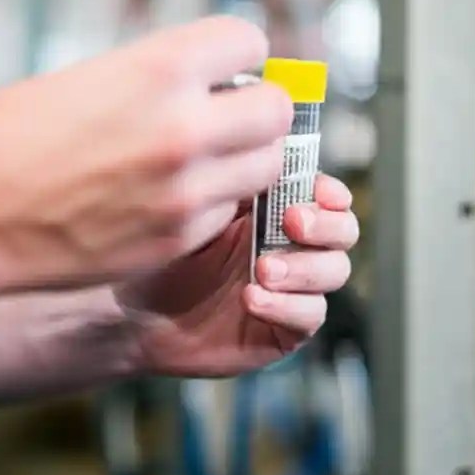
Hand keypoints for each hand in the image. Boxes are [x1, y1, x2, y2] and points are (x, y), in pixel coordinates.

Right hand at [0, 17, 292, 294]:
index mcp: (160, 68)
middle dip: (258, 110)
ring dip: (244, 160)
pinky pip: (226, 212)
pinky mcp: (177, 238)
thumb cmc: (10, 137)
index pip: (250, 41)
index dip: (238, 54)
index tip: (226, 68)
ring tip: (203, 159)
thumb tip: (216, 79)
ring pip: (265, 167)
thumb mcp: (91, 77)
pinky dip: (211, 204)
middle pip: (276, 110)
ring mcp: (186, 190)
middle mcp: (184, 127)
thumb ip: (161, 76)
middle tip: (233, 117)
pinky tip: (169, 199)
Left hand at [118, 174, 359, 375]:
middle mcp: (289, 248)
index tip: (320, 192)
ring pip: (334, 271)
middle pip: (344, 230)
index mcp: (274, 212)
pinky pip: (309, 316)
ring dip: (305, 267)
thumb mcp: (199, 206)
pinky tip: (252, 299)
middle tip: (292, 223)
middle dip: (326, 225)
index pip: (327, 195)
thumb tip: (268, 146)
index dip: (331, 193)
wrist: (130, 311)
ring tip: (264, 269)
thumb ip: (239, 181)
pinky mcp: (282, 328)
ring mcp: (290, 289)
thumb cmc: (158, 254)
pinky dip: (287, 306)